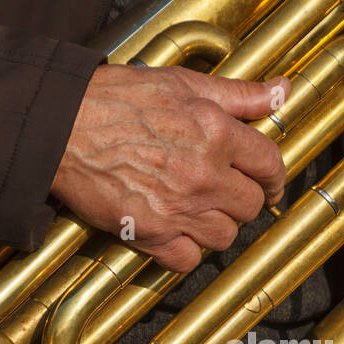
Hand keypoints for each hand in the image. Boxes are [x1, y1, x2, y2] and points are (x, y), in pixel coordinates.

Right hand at [51, 65, 289, 273]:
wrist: (59, 127)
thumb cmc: (116, 99)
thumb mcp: (183, 84)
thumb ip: (239, 94)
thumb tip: (283, 90)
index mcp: (217, 132)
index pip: (270, 165)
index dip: (273, 177)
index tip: (268, 183)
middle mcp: (204, 174)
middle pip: (250, 206)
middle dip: (240, 200)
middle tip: (222, 193)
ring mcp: (178, 207)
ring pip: (224, 236)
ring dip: (214, 226)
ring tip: (195, 210)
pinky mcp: (150, 233)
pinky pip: (188, 259)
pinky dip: (184, 250)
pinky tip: (173, 231)